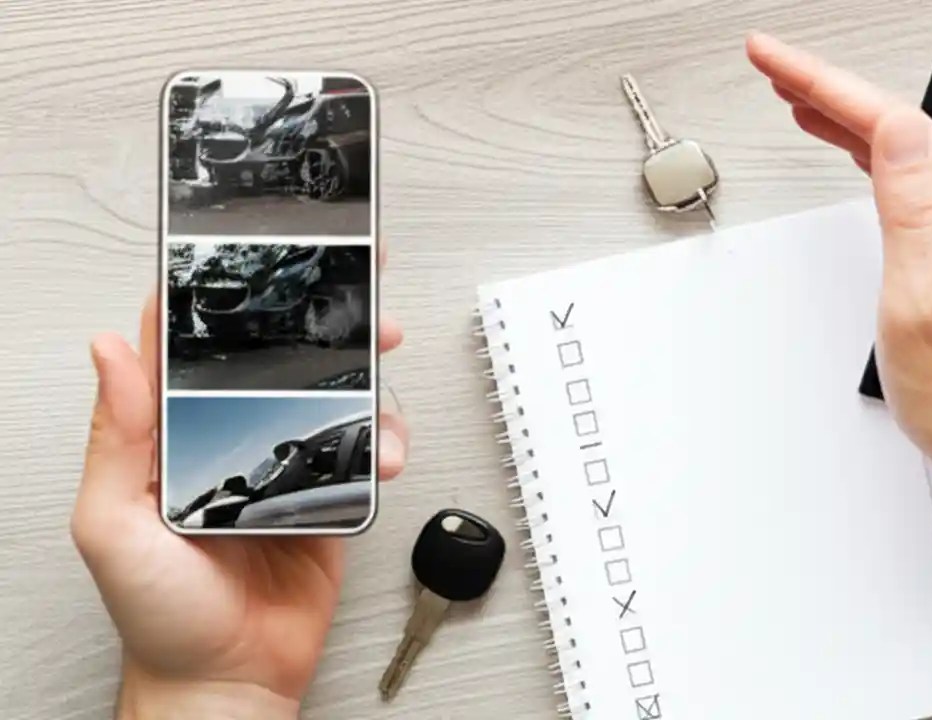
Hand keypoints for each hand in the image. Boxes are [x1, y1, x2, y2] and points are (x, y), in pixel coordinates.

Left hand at [71, 292, 408, 718]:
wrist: (231, 678)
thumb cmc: (160, 615)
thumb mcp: (113, 525)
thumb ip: (116, 438)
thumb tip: (110, 352)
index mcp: (167, 435)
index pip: (182, 344)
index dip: (209, 290)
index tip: (245, 246)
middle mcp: (228, 438)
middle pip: (272, 354)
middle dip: (314, 313)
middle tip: (349, 282)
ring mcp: (284, 463)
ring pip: (331, 392)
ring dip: (363, 371)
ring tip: (379, 365)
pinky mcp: (329, 492)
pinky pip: (364, 447)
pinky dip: (383, 440)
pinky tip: (380, 451)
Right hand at [747, 34, 931, 496]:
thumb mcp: (919, 300)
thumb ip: (907, 205)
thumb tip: (895, 128)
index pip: (896, 127)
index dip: (827, 87)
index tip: (776, 61)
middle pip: (908, 132)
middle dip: (834, 95)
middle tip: (773, 68)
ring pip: (919, 157)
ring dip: (857, 125)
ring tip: (802, 98)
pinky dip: (888, 166)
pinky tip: (860, 152)